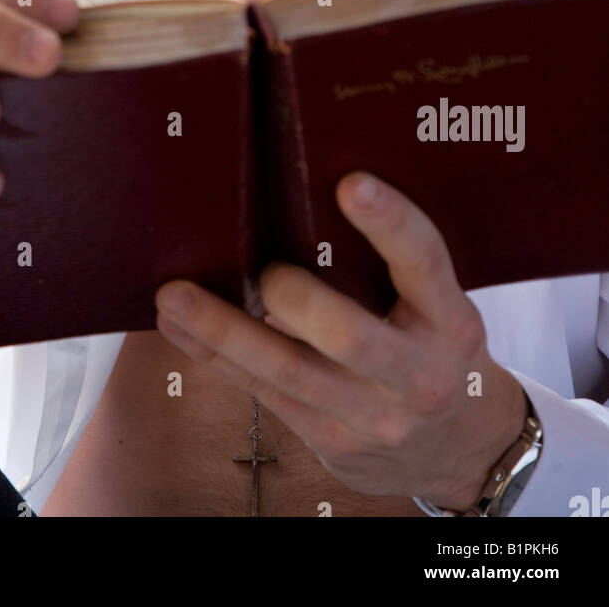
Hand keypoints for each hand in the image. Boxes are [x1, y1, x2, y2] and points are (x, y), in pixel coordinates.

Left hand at [155, 171, 526, 508]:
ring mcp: (373, 416)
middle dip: (298, 300)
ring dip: (223, 332)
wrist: (458, 448)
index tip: (350, 183)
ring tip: (174, 297)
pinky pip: (264, 394)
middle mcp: (419, 375)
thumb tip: (298, 192)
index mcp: (450, 321)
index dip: (389, 223)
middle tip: (264, 269)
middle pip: (350, 336)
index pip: (423, 263)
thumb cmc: (431, 346)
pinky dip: (215, 356)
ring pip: (288, 373)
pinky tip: (178, 327)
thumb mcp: (438, 306)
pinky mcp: (332, 443)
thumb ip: (390, 264)